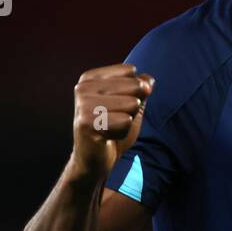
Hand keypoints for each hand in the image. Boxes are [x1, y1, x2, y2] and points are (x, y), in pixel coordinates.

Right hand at [70, 64, 154, 178]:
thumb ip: (142, 87)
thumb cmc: (114, 128)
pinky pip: (125, 121)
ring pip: (132, 103)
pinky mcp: (87, 123)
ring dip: (128, 120)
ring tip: (111, 127)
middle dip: (133, 107)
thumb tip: (149, 80)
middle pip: (134, 86)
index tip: (117, 106)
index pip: (131, 71)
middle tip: (114, 119)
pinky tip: (108, 136)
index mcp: (90, 77)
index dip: (134, 91)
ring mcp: (83, 104)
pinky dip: (122, 132)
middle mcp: (83, 87)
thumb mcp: (132, 103)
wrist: (96, 159)